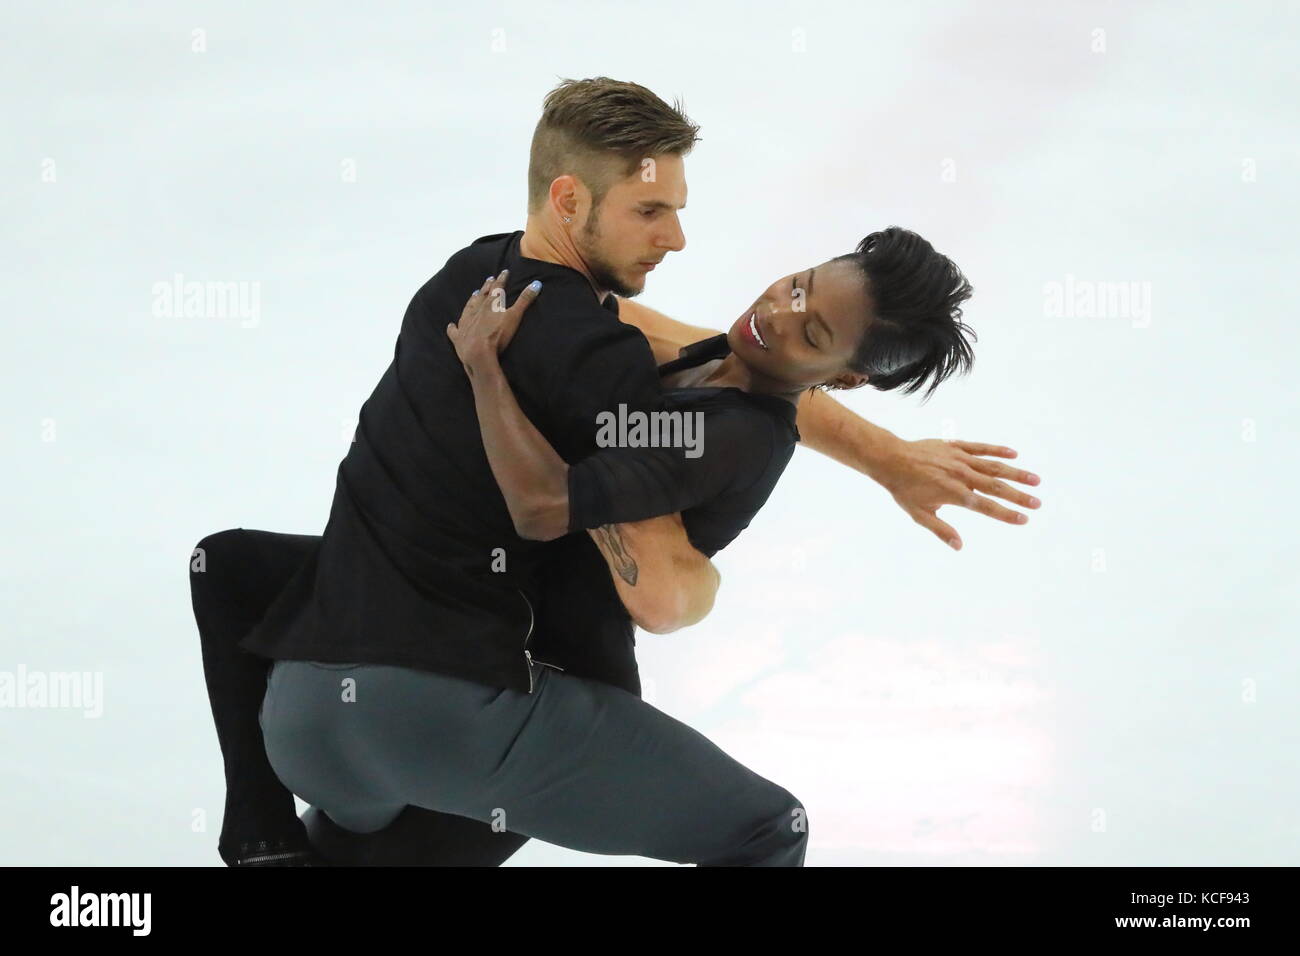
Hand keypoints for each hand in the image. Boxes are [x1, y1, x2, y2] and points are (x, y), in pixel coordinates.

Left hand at [445, 269, 541, 371]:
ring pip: (468, 308)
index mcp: (491, 304)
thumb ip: (525, 300)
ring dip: (472, 300)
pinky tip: (451, 325)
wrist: (477, 353)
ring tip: (474, 293)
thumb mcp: (514, 316)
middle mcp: (477, 310)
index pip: (497, 288)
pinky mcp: (458, 337)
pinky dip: (452, 327)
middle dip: (487, 287)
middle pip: (482, 296)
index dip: (502, 279)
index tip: (504, 272)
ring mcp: (465, 323)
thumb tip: (537, 283)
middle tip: (489, 279)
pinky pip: (454, 330)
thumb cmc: (497, 335)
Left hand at [873, 439, 1041, 549]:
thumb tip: (959, 546)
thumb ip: (941, 530)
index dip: (1006, 514)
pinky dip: (997, 450)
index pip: (986, 506)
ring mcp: (960, 459)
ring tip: (1035, 480)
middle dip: (1018, 496)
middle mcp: (961, 476)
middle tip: (1037, 503)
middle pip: (996, 487)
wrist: (891, 459)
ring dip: (1016, 473)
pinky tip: (1014, 453)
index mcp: (954, 494)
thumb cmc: (904, 489)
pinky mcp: (956, 446)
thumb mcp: (920, 514)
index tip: (1024, 519)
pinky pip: (981, 448)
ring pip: (994, 466)